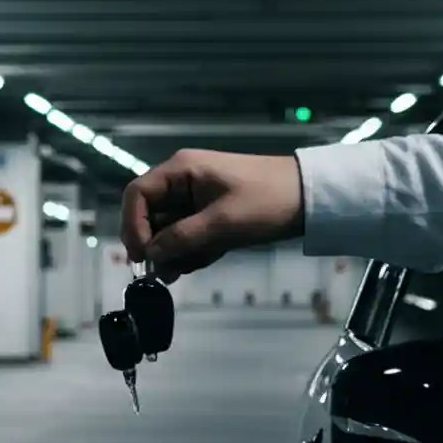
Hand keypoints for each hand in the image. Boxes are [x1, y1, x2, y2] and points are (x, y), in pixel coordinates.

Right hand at [120, 149, 304, 279]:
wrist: (310, 198)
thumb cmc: (266, 202)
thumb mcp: (221, 223)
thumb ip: (180, 239)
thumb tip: (150, 255)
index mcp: (180, 170)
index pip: (137, 195)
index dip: (133, 225)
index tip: (142, 255)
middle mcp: (182, 180)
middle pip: (149, 214)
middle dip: (155, 244)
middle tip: (163, 271)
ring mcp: (195, 197)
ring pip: (167, 227)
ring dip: (173, 251)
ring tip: (188, 267)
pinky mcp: (208, 212)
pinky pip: (186, 233)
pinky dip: (190, 249)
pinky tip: (204, 259)